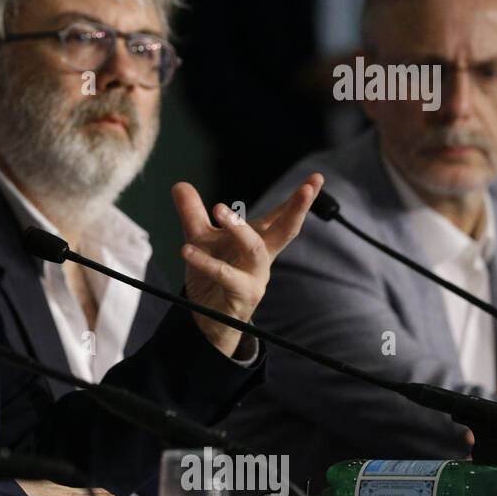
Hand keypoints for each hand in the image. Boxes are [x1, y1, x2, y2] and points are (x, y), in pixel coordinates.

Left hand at [172, 172, 323, 357]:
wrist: (207, 317)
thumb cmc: (212, 275)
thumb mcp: (200, 239)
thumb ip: (192, 213)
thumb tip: (180, 185)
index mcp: (259, 241)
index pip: (281, 217)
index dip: (299, 199)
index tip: (316, 178)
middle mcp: (262, 258)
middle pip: (286, 230)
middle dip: (297, 208)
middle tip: (308, 188)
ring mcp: (255, 277)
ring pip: (254, 249)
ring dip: (238, 227)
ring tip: (218, 208)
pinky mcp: (241, 295)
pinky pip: (224, 275)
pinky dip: (205, 262)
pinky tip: (186, 250)